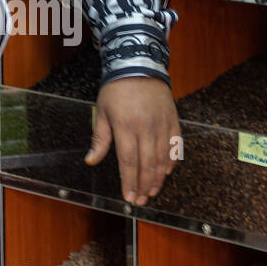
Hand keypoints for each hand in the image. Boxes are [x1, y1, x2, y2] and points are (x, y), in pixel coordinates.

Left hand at [84, 76, 179, 205]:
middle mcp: (146, 128)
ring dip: (158, 178)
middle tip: (140, 200)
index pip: (128, 162)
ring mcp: (162, 124)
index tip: (128, 197)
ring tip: (151, 192)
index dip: (129, 182)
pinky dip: (171, 162)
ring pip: (163, 158)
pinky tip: (165, 173)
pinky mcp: (173, 120)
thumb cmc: (116, 90)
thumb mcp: (102, 112)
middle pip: (147, 164)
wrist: (139, 65)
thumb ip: (99, 140)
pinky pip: (175, 146)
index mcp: (126, 126)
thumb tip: (91, 161)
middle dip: (143, 186)